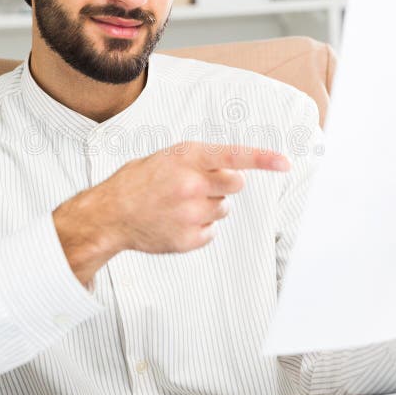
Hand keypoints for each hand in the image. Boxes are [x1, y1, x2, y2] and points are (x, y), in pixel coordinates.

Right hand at [53, 142, 290, 285]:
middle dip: (225, 185)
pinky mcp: (189, 238)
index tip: (285, 163)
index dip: (263, 159)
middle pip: (235, 184)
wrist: (110, 215)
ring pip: (223, 210)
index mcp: (187, 157)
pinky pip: (211, 232)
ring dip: (208, 207)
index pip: (233, 156)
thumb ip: (202, 161)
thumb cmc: (139, 182)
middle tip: (199, 186)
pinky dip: (198, 229)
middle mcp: (191, 184)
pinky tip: (174, 222)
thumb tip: (235, 173)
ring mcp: (190, 214)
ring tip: (178, 206)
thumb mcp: (168, 157)